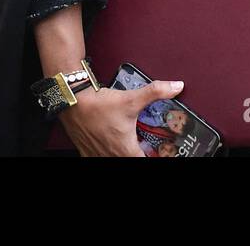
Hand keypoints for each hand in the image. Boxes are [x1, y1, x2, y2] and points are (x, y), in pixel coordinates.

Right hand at [57, 79, 185, 155]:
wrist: (73, 101)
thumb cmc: (99, 105)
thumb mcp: (132, 98)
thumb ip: (156, 92)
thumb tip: (176, 86)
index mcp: (125, 149)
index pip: (143, 162)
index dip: (155, 157)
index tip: (160, 152)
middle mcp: (110, 155)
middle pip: (130, 160)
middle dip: (139, 154)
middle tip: (147, 147)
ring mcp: (97, 155)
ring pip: (114, 160)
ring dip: (123, 153)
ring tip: (130, 145)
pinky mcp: (86, 151)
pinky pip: (99, 158)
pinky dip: (107, 154)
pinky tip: (110, 146)